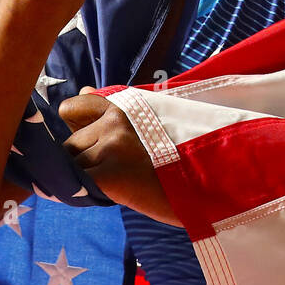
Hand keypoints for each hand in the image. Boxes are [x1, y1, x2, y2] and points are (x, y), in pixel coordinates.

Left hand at [58, 87, 180, 226]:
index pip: (71, 108)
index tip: (93, 144)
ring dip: (87, 178)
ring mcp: (111, 145)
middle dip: (84, 159)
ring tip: (117, 185)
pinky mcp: (110, 174)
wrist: (213, 181)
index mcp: (125, 104)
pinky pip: (77, 184)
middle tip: (114, 172)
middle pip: (70, 144)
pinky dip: (85, 193)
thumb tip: (83, 89)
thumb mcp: (151, 119)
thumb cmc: (183, 154)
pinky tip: (107, 196)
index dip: (77, 129)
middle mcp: (114, 120)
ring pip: (73, 166)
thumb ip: (112, 109)